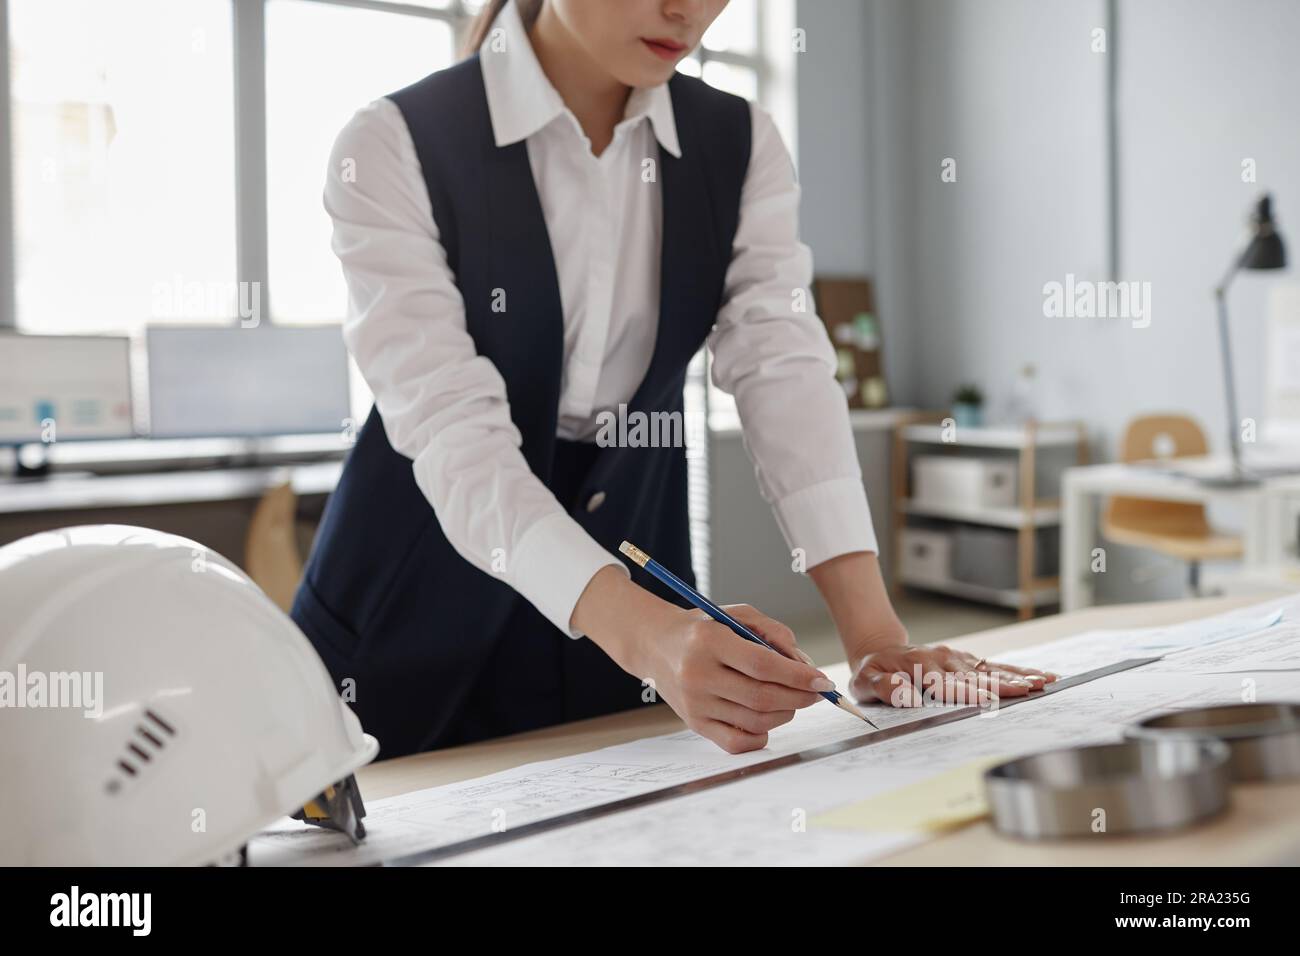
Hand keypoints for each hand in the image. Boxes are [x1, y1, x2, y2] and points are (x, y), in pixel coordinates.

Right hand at [640, 603, 830, 752]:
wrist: (656, 646)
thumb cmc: (703, 629)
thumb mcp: (736, 615)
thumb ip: (774, 633)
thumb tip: (804, 666)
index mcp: (709, 642)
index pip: (762, 665)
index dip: (797, 676)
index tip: (821, 680)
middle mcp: (698, 675)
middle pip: (761, 697)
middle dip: (799, 697)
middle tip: (816, 692)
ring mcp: (695, 704)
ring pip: (755, 721)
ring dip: (785, 713)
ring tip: (793, 700)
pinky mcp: (695, 724)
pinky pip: (737, 742)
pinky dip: (762, 735)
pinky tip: (769, 718)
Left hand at [850, 643, 1058, 707]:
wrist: (880, 650)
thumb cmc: (873, 672)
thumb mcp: (865, 682)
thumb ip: (884, 688)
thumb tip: (907, 696)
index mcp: (920, 667)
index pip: (948, 685)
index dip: (970, 692)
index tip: (990, 698)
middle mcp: (943, 660)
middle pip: (978, 676)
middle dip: (1004, 684)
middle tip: (1032, 689)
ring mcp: (957, 658)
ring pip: (991, 669)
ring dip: (1018, 676)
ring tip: (1044, 681)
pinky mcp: (966, 660)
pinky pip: (993, 667)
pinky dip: (1018, 671)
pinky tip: (1040, 675)